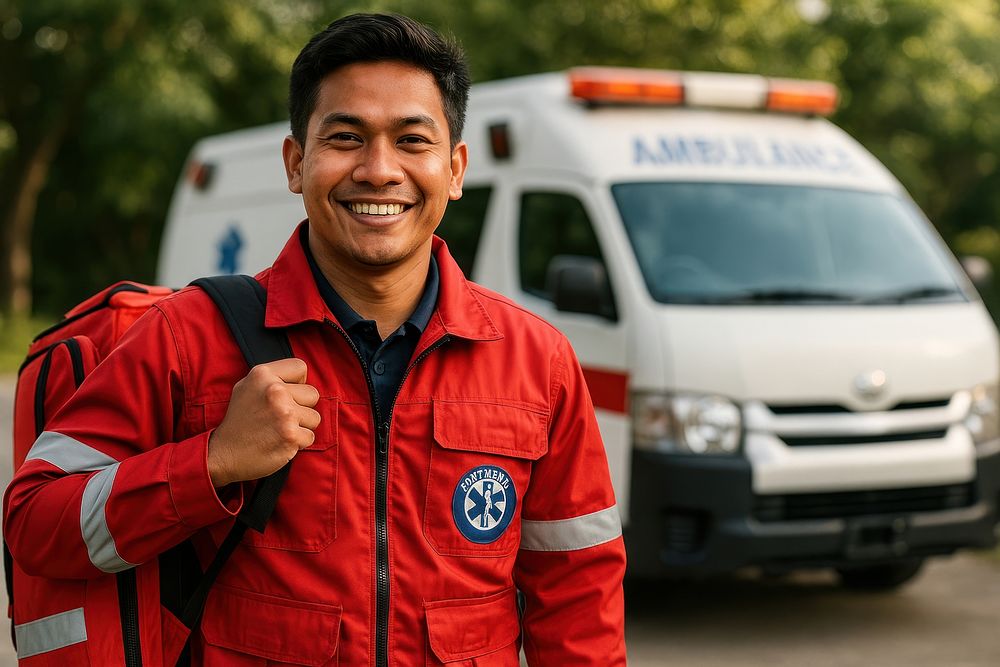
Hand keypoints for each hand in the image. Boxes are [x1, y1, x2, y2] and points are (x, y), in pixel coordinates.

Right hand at [207, 358, 320, 486]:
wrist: (225, 454)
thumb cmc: (239, 421)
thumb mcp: (246, 387)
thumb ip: (271, 377)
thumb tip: (299, 377)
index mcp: (262, 374)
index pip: (300, 367)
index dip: (297, 383)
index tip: (286, 395)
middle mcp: (274, 390)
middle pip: (312, 394)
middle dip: (300, 407)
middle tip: (279, 417)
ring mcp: (284, 413)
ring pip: (314, 417)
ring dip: (301, 426)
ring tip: (279, 429)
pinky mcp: (291, 435)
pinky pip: (310, 436)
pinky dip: (299, 443)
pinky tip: (280, 441)